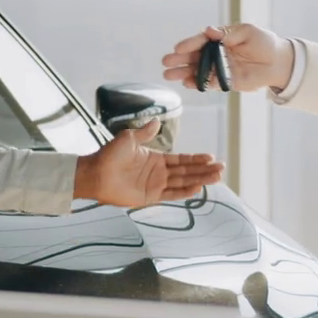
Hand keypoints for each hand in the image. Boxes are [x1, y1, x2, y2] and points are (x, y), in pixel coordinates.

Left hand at [75, 121, 224, 206]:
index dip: (196, 158)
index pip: (182, 159)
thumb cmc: (109, 155)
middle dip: (204, 170)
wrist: (95, 174)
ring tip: (216, 178)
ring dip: (200, 179)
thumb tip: (156, 120)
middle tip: (221, 168)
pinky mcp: (150, 197)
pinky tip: (197, 188)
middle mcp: (159, 172)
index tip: (211, 157)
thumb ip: (145, 132)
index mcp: (156, 158)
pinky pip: (171, 194)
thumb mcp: (129, 138)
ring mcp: (156, 185)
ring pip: (183, 182)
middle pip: (187, 171)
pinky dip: (185, 191)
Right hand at [163, 24, 295, 94]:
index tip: (178, 48)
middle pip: (195, 57)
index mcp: (220, 39)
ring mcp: (220, 68)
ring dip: (184, 73)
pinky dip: (200, 83)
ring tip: (170, 75)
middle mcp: (217, 54)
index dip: (189, 44)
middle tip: (166, 62)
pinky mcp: (227, 82)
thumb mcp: (247, 32)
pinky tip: (188, 83)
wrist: (279, 61)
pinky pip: (211, 83)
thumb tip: (209, 30)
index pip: (201, 41)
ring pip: (199, 71)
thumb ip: (227, 34)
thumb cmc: (263, 42)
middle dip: (180, 60)